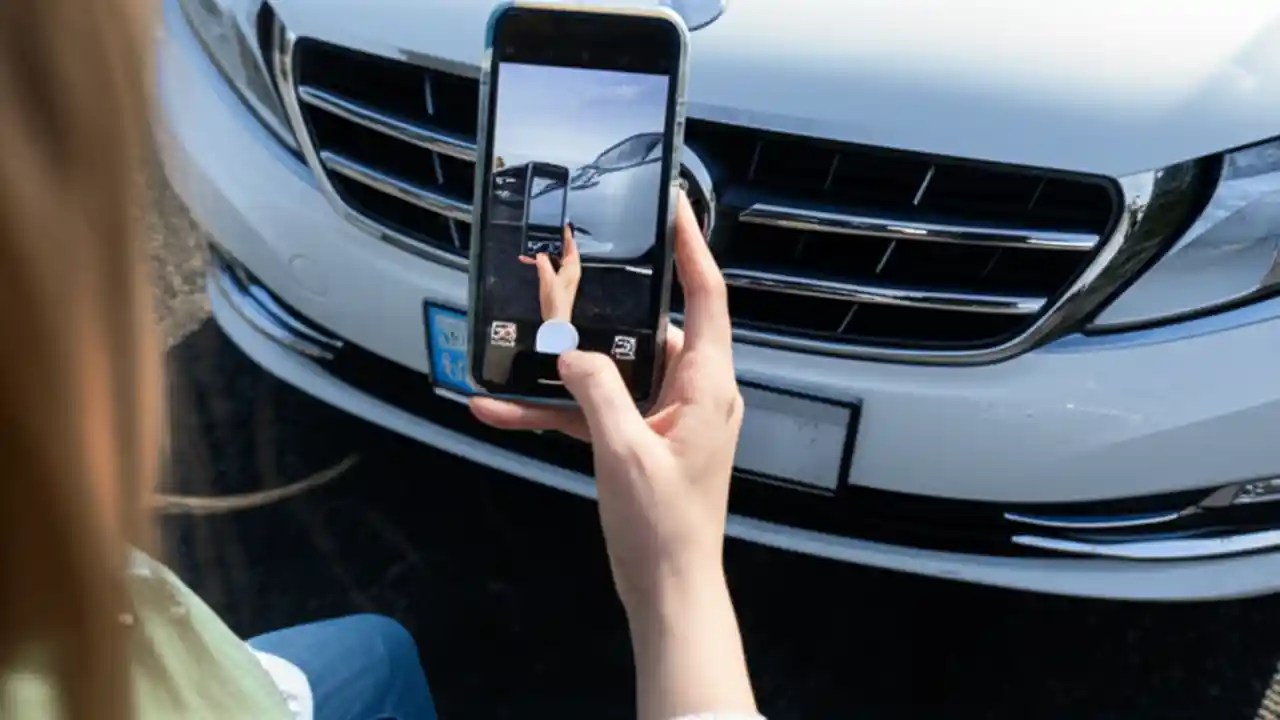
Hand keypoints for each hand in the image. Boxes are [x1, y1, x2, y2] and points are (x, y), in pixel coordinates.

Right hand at [472, 193, 755, 718]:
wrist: (667, 591)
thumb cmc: (663, 529)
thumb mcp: (624, 454)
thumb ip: (596, 394)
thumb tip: (570, 356)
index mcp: (707, 386)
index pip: (705, 297)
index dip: (691, 246)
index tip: (672, 204)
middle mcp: (692, 392)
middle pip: (649, 328)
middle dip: (602, 304)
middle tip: (562, 270)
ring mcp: (665, 416)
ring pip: (612, 372)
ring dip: (562, 369)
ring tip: (511, 347)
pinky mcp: (640, 439)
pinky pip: (595, 412)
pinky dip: (555, 412)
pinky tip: (499, 412)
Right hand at [518, 224, 580, 321]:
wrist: (556, 320)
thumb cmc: (556, 300)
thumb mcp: (547, 277)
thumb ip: (542, 262)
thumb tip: (540, 252)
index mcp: (572, 267)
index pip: (571, 246)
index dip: (567, 235)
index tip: (565, 225)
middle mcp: (571, 270)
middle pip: (562, 251)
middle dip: (552, 243)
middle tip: (544, 233)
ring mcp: (565, 277)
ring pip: (554, 260)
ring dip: (543, 255)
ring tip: (531, 248)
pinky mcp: (558, 283)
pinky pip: (550, 268)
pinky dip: (542, 264)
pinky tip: (531, 261)